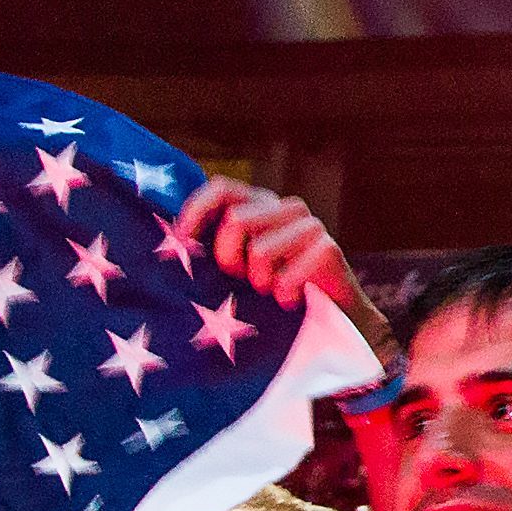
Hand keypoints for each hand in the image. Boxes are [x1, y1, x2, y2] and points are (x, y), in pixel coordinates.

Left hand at [173, 181, 398, 369]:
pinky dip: (283, 297)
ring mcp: (311, 226)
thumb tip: (174, 244)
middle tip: (242, 280)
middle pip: (236, 220)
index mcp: (261, 205)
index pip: (221, 189)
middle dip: (229, 259)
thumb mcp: (242, 266)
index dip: (196, 210)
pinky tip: (292, 302)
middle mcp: (286, 208)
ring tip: (271, 292)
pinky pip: (286, 277)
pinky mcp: (329, 250)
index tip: (181, 241)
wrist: (338, 321)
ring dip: (259, 283)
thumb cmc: (279, 293)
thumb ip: (217, 247)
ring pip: (260, 250)